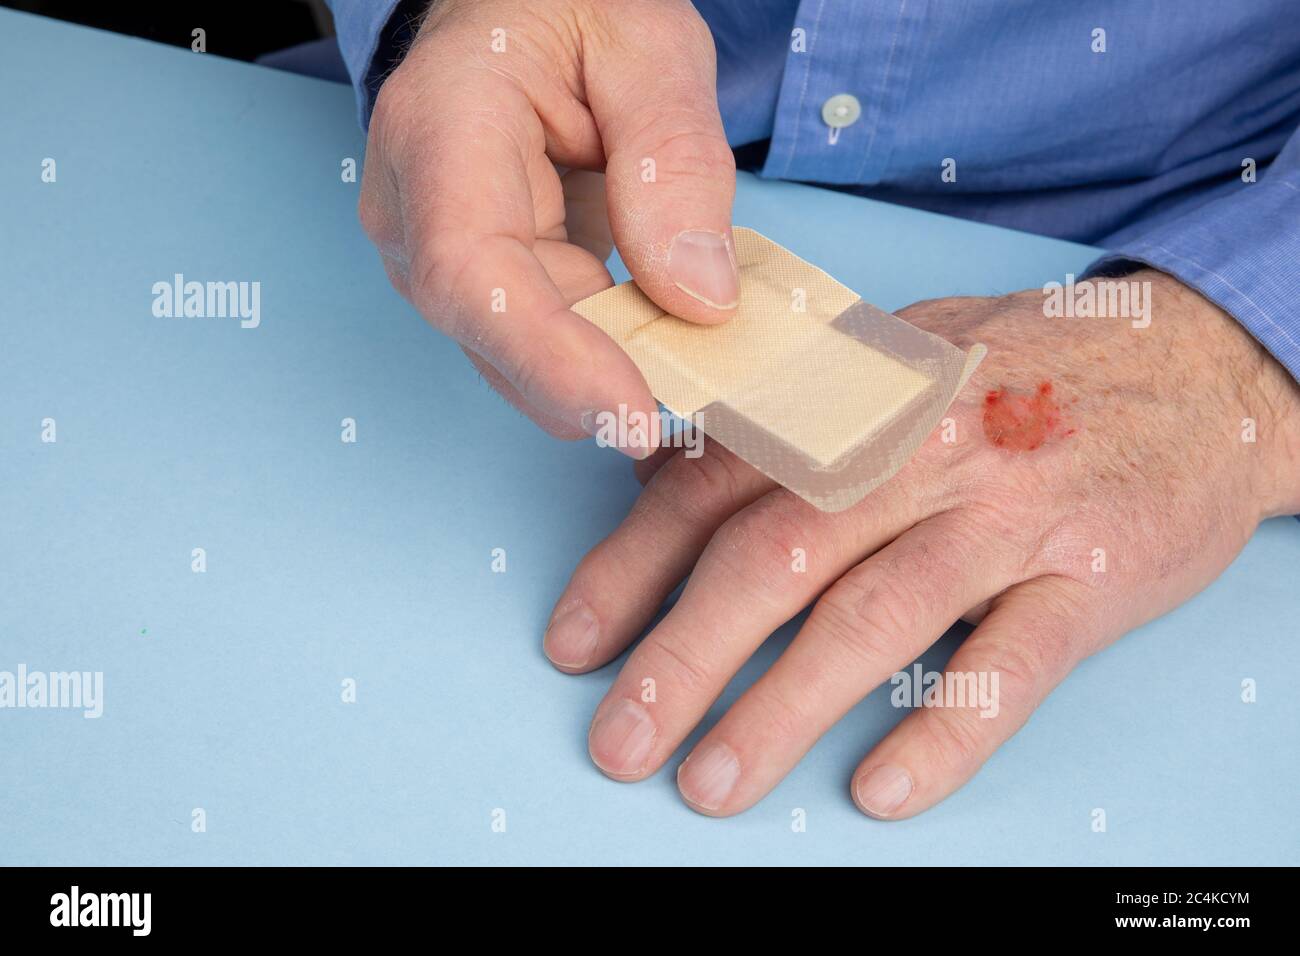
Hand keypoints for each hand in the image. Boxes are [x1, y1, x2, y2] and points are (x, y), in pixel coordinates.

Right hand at [358, 0, 738, 455]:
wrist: (520, 5)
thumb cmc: (571, 7)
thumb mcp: (650, 48)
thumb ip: (675, 161)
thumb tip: (699, 300)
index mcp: (441, 129)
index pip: (471, 272)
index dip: (549, 358)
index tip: (632, 414)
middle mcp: (414, 208)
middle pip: (494, 332)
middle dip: (598, 382)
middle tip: (701, 399)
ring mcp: (435, 251)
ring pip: (516, 352)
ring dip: (606, 370)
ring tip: (691, 366)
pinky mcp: (474, 277)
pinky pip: (538, 337)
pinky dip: (604, 351)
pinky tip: (660, 344)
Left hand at [544, 271, 1299, 817]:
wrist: (1200, 368)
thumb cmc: (1022, 372)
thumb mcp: (895, 360)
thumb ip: (786, 422)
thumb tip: (666, 476)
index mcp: (858, 395)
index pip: (716, 482)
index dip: (631, 566)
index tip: (574, 642)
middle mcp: (921, 449)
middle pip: (776, 554)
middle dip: (683, 655)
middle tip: (619, 740)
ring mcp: (1008, 512)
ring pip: (874, 614)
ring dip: (781, 708)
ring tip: (710, 782)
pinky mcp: (1091, 575)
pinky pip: (1010, 665)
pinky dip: (943, 733)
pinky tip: (880, 789)